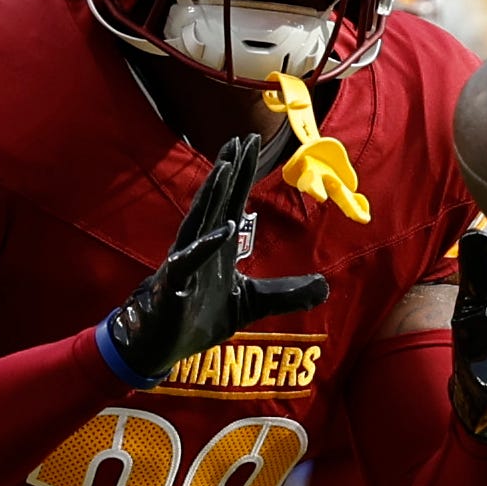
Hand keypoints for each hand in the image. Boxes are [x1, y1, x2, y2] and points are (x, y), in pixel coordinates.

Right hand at [102, 133, 328, 383]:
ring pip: (200, 220)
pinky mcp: (173, 285)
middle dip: (229, 170)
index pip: (233, 201)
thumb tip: (325, 287)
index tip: (252, 141)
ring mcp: (184, 263)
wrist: (162, 346)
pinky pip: (189, 260)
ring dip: (213, 193)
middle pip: (216, 200)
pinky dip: (206, 245)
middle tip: (242, 139)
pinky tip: (223, 229)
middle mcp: (200, 246)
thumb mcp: (252, 303)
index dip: (244, 173)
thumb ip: (286, 294)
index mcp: (218, 246)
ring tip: (226, 166)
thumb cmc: (199, 318)